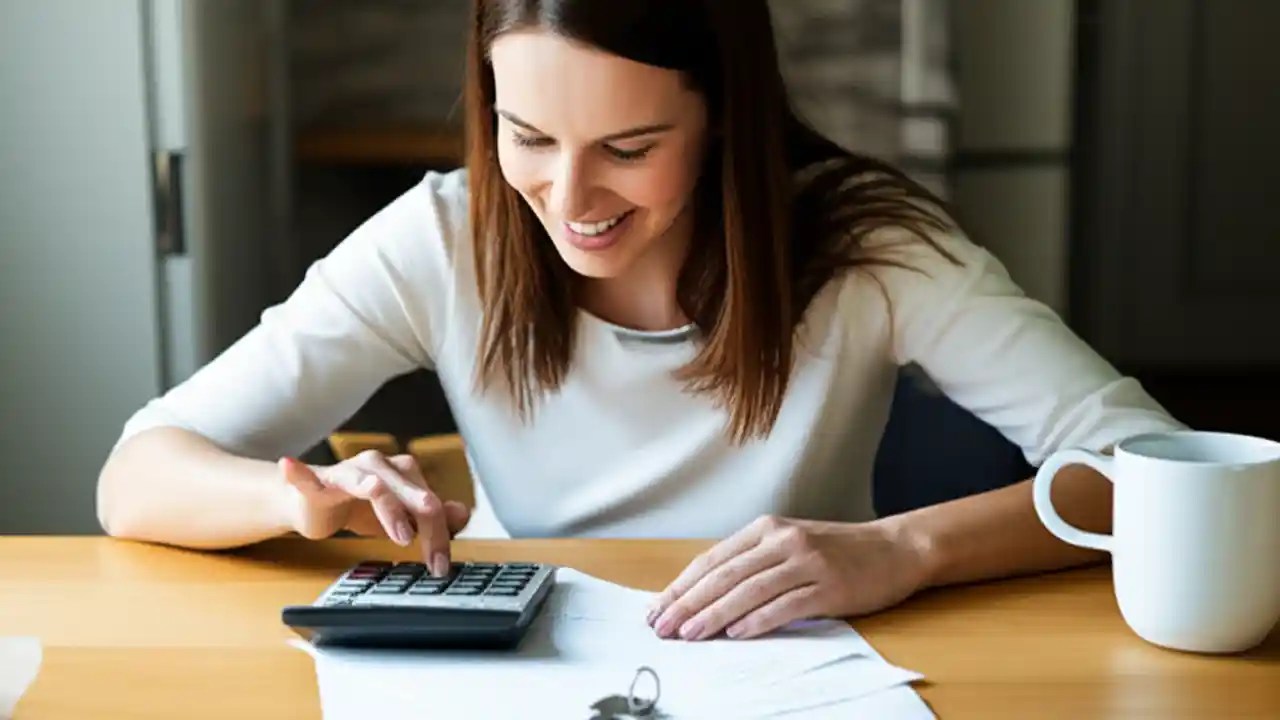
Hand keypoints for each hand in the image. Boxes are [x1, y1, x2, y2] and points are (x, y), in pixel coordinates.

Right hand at [277, 451, 469, 575]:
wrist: (314, 502)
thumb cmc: (361, 508)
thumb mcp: (400, 517)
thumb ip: (431, 518)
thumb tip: (463, 514)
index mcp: (404, 473)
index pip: (431, 503)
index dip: (441, 535)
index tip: (442, 567)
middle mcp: (379, 466)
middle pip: (411, 495)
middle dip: (427, 528)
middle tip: (434, 560)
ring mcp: (347, 471)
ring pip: (373, 485)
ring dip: (390, 509)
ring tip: (402, 534)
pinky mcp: (317, 483)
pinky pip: (307, 477)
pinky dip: (298, 472)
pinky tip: (289, 466)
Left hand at [646, 515, 930, 640]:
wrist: (894, 548)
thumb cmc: (837, 551)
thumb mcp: (789, 545)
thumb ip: (752, 564)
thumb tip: (704, 594)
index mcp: (766, 529)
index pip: (713, 559)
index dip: (682, 585)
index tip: (657, 608)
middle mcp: (783, 541)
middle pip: (724, 575)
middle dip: (688, 603)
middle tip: (663, 626)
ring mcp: (806, 562)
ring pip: (748, 591)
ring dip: (715, 615)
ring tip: (690, 634)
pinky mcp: (828, 586)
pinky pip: (785, 605)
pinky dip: (758, 620)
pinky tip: (737, 633)